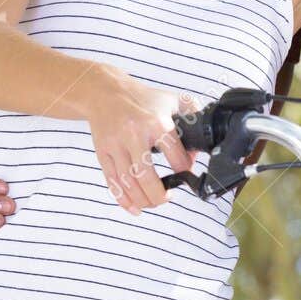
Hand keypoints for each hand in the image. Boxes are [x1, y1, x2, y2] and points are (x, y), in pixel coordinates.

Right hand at [86, 72, 198, 212]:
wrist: (105, 92)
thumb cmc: (142, 98)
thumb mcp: (173, 99)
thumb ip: (193, 117)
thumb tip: (198, 148)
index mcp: (156, 123)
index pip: (176, 158)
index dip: (184, 170)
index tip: (184, 173)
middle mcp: (135, 135)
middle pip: (146, 176)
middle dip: (159, 196)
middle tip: (167, 198)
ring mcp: (116, 145)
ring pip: (128, 182)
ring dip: (142, 200)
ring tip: (152, 203)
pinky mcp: (102, 152)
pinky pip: (112, 181)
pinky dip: (123, 199)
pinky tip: (134, 207)